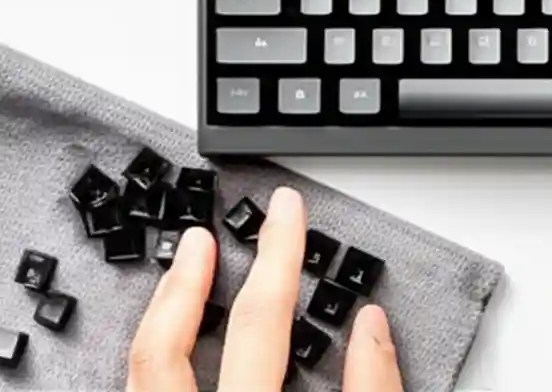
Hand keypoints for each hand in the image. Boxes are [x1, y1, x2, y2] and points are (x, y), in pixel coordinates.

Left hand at [126, 187, 404, 391]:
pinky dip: (152, 358)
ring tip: (187, 262)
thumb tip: (372, 328)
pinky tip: (169, 339)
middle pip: (195, 346)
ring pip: (145, 371)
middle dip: (214, 278)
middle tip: (231, 228)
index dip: (284, 263)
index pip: (270, 328)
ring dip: (166, 310)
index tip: (291, 214)